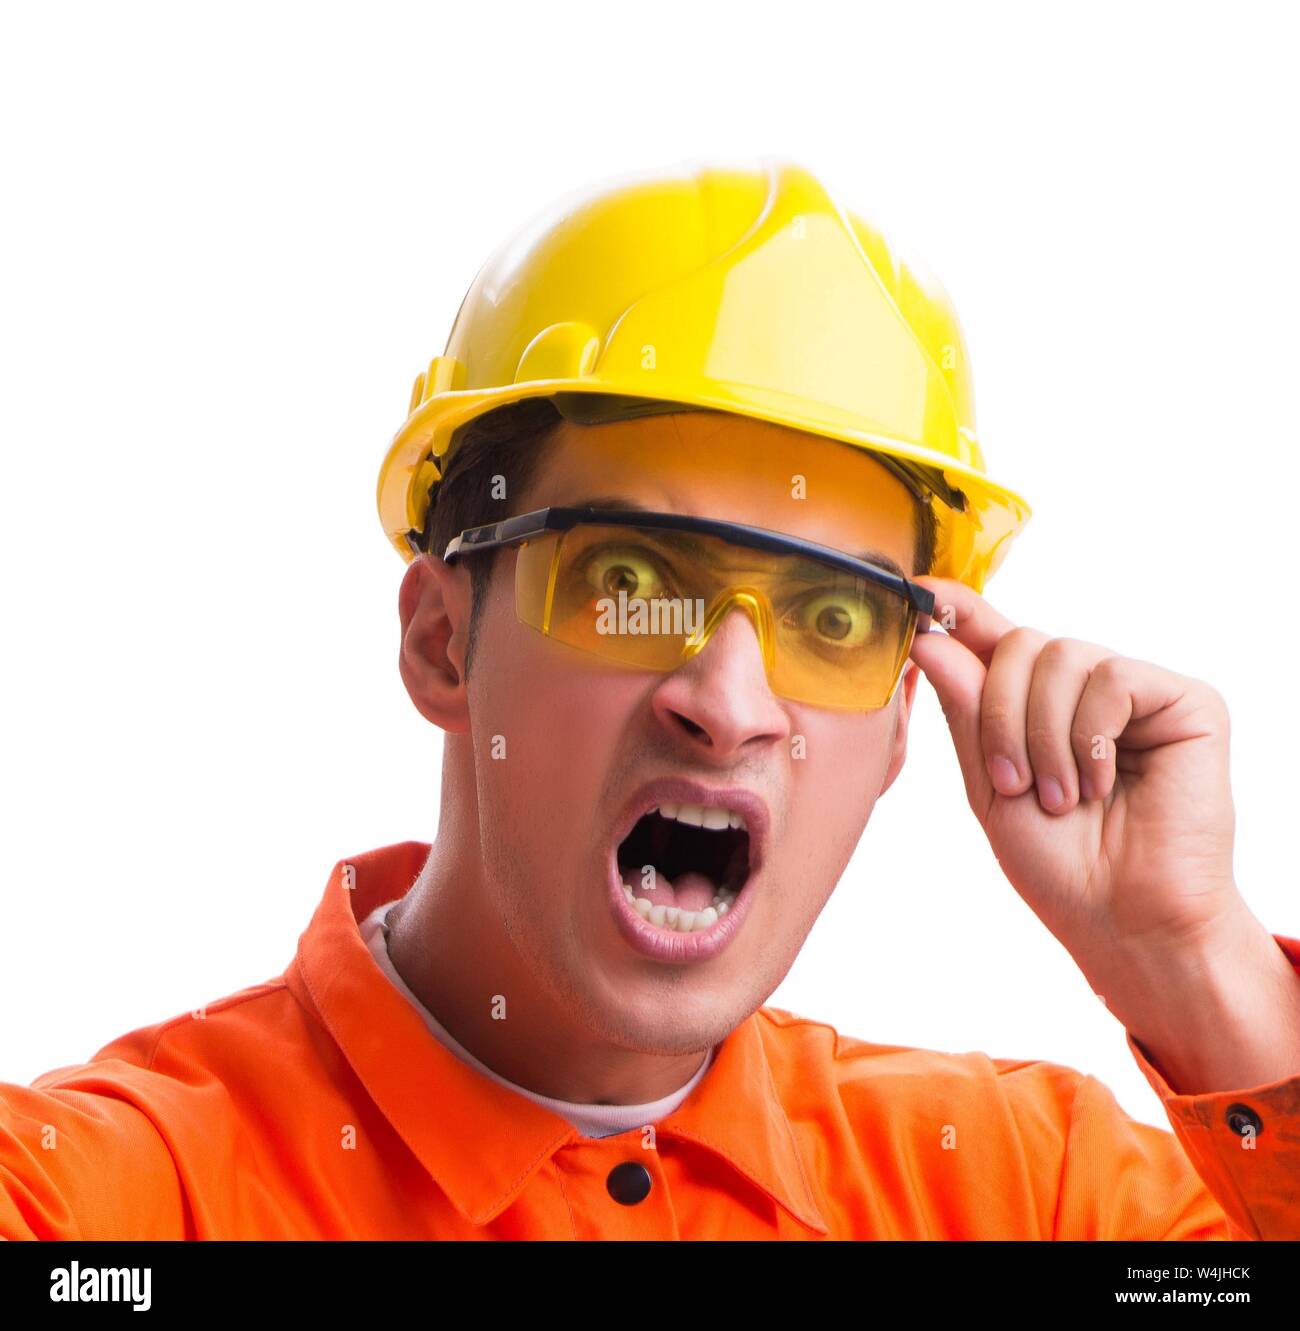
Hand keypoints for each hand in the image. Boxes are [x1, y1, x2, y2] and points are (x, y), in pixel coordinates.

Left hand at [907, 576, 1244, 979]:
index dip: (956, 610)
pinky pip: (1112, 677)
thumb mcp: (988, 783)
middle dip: (1000, 715)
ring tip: (1062, 796)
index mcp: (1036, 705)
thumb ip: (965, 709)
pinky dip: (1091, 735)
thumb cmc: (1059, 865)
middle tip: (1015, 785)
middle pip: (1018, 643)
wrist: (1122, 920)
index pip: (993, 637)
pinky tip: (1101, 781)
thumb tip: (928, 637)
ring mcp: (1135, 691)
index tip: (918, 593)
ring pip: (1060, 654)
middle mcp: (1085, 689)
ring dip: (1043, 735)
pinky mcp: (1185, 701)